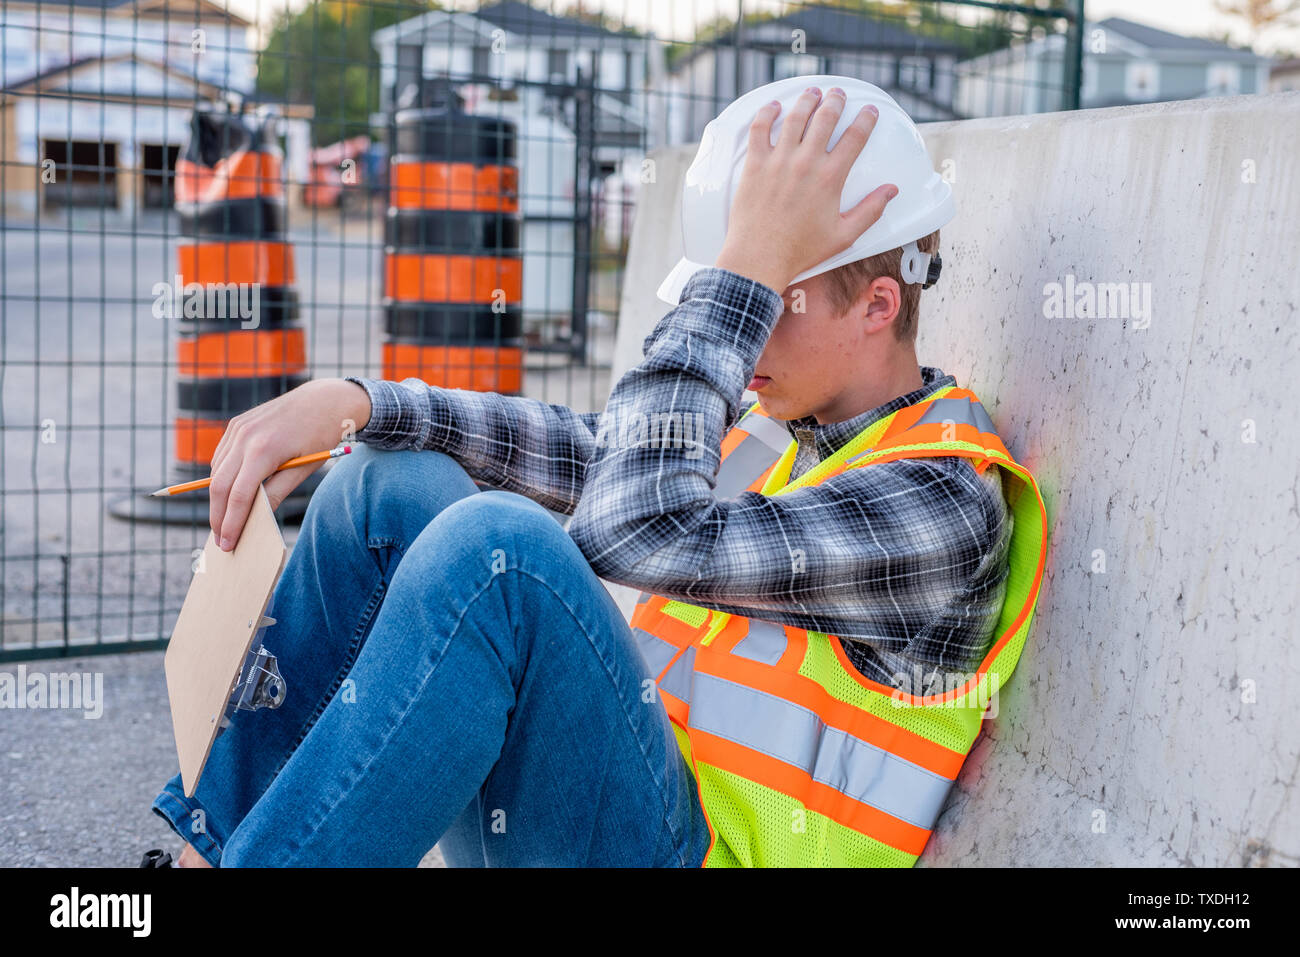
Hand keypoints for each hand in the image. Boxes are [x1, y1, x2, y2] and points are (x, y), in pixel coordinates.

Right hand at [207, 378, 370, 550]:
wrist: (325, 399)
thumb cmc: (321, 436)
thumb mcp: (304, 469)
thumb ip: (277, 492)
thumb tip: (256, 518)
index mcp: (264, 449)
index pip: (238, 495)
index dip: (231, 523)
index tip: (227, 544)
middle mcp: (244, 436)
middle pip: (218, 485)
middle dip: (217, 516)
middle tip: (220, 540)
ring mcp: (237, 428)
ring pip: (215, 471)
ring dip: (217, 498)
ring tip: (223, 522)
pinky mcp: (236, 424)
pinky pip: (221, 456)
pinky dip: (221, 477)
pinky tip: (228, 493)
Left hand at [713, 86, 896, 293]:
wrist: (759, 258)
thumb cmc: (801, 250)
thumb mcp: (843, 236)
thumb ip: (870, 211)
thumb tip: (891, 190)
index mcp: (831, 178)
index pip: (855, 137)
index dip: (866, 120)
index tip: (871, 111)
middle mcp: (806, 163)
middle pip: (825, 118)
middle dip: (836, 101)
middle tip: (839, 94)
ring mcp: (778, 161)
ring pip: (795, 117)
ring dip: (807, 100)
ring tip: (813, 92)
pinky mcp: (755, 164)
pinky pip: (760, 128)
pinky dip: (768, 112)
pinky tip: (775, 106)